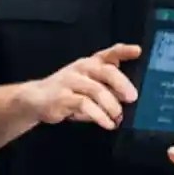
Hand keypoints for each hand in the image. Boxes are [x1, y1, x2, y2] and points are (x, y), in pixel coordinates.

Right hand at [17, 43, 141, 129]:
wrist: (36, 99)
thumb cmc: (68, 92)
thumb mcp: (89, 86)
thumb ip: (107, 87)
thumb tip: (127, 97)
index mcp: (90, 64)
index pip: (108, 54)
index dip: (123, 51)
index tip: (137, 51)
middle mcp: (81, 69)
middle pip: (106, 71)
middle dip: (122, 84)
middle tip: (133, 98)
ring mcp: (70, 81)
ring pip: (97, 90)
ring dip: (111, 106)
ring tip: (118, 117)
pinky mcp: (62, 97)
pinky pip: (85, 105)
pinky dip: (100, 116)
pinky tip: (107, 123)